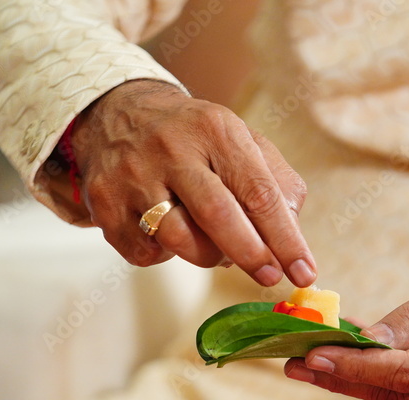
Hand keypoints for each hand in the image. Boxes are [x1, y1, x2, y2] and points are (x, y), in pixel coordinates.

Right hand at [70, 80, 315, 286]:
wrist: (117, 113)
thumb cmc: (195, 139)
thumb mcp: (241, 141)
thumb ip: (276, 183)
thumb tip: (293, 234)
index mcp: (215, 129)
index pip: (259, 192)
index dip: (286, 239)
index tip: (304, 272)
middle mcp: (171, 148)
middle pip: (217, 216)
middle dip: (251, 255)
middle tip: (270, 277)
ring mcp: (132, 176)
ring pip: (180, 241)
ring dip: (207, 256)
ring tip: (215, 244)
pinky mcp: (104, 203)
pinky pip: (146, 253)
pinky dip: (166, 255)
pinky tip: (169, 232)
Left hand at [283, 273, 408, 399]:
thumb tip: (366, 341)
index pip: (408, 371)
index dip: (357, 367)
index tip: (314, 357)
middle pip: (393, 393)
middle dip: (340, 376)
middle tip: (293, 361)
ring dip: (353, 384)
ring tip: (312, 361)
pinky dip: (379, 388)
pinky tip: (352, 372)